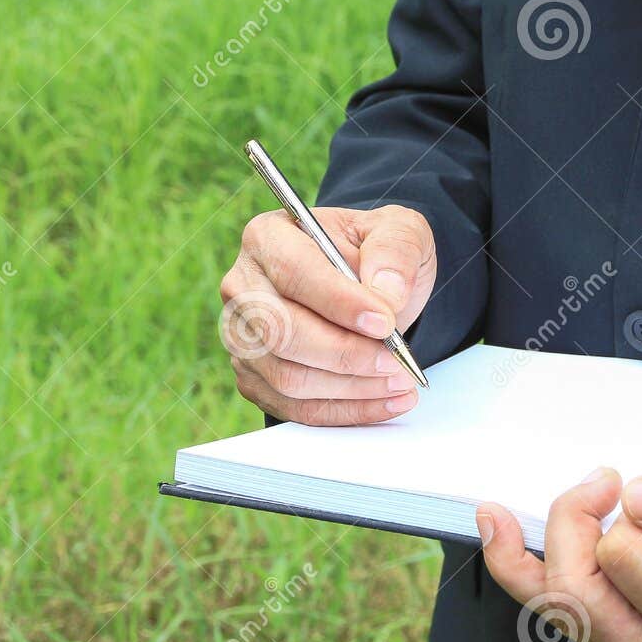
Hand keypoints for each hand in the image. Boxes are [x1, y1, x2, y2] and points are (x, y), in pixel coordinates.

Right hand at [219, 204, 434, 424]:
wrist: (365, 286)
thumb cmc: (374, 253)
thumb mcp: (399, 230)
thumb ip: (396, 249)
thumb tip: (387, 292)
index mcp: (268, 237)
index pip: (293, 272)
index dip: (339, 302)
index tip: (385, 322)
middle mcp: (242, 287)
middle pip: (281, 332)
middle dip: (345, 354)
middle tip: (395, 361)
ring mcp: (242, 337)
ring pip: (288, 377)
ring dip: (350, 388)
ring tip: (399, 380)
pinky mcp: (254, 376)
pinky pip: (295, 408)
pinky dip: (344, 411)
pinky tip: (384, 401)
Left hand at [477, 458, 641, 641]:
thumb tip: (640, 497)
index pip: (623, 553)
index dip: (635, 508)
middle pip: (575, 588)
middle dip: (574, 521)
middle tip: (603, 479)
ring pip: (556, 605)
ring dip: (532, 550)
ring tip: (499, 513)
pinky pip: (558, 614)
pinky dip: (519, 572)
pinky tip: (496, 534)